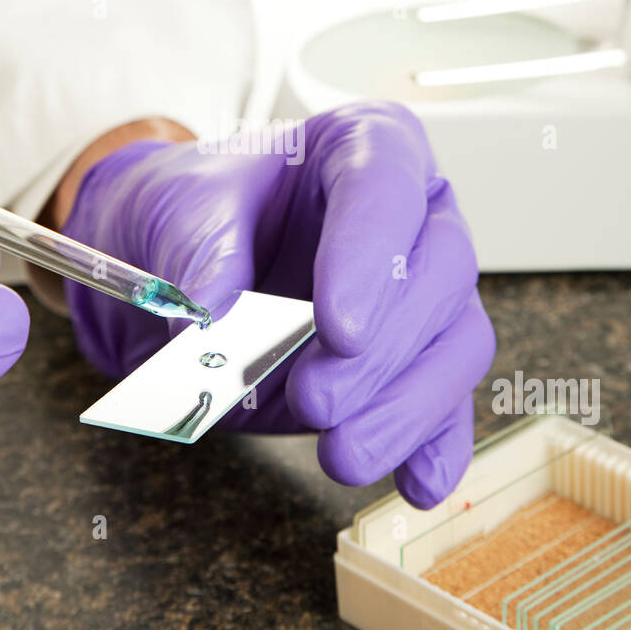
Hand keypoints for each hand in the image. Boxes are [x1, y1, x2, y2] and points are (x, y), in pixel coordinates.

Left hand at [62, 103, 494, 504]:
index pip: (387, 184)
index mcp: (363, 147)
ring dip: (405, 408)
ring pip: (456, 345)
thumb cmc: (191, 212)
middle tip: (317, 396)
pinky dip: (432, 446)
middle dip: (384, 348)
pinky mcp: (409, 362)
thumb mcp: (176, 208)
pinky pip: (444, 404)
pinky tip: (418, 483)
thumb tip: (212, 310)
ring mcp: (418, 292)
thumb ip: (198, 250)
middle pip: (440, 273)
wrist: (174, 262)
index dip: (372, 255)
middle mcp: (410, 216)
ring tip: (342, 454)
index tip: (337, 325)